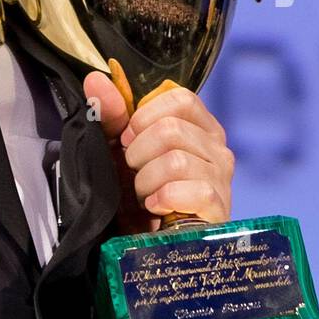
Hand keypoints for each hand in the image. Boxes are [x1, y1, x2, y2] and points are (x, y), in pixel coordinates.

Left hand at [83, 72, 234, 235]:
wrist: (147, 240)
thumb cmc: (139, 187)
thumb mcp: (121, 148)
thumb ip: (110, 113)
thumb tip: (96, 78)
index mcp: (199, 126)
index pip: (180, 98)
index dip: (144, 116)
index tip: (128, 139)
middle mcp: (217, 148)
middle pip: (171, 129)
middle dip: (138, 153)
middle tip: (134, 172)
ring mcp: (222, 179)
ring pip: (176, 161)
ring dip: (146, 180)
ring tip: (144, 193)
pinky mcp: (220, 208)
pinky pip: (193, 191)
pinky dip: (163, 199)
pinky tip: (156, 208)